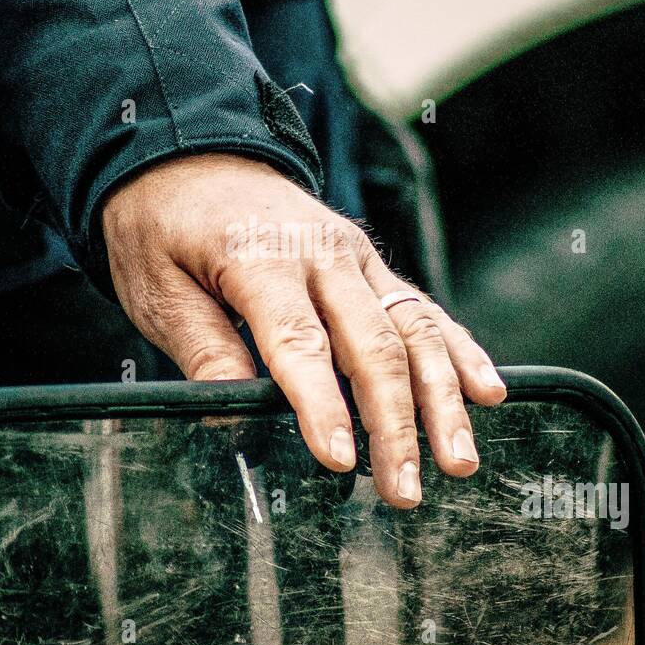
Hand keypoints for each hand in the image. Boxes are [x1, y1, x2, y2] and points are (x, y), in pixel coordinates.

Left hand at [101, 153, 506, 507]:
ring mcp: (355, 256)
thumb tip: (231, 414)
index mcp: (260, 258)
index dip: (322, 405)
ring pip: (413, 331)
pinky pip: (423, 310)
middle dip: (396, 424)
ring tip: (460, 460)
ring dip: (442, 399)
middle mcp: (321, 254)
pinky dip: (460, 351)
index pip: (299, 341)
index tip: (340, 460)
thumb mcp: (157, 286)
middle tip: (406, 490)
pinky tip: (488, 392)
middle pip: (372, 345)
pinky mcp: (370, 264)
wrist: (192, 154)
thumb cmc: (166, 227)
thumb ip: (201, 348)